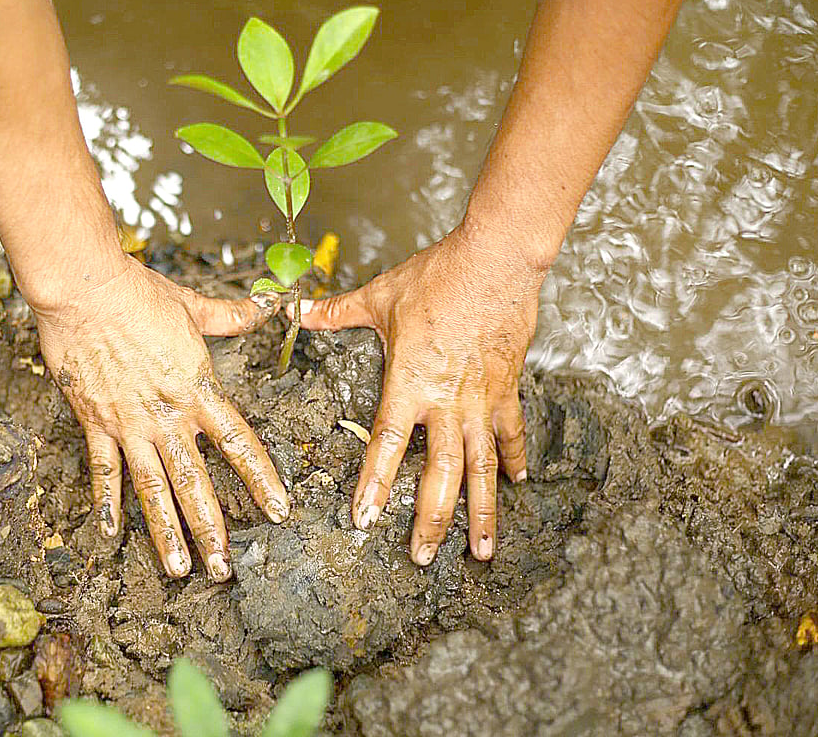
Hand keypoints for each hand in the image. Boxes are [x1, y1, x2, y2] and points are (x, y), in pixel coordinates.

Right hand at [32, 255, 288, 580]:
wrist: (84, 290)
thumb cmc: (139, 293)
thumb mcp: (192, 305)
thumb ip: (232, 316)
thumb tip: (268, 307)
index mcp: (198, 388)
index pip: (239, 443)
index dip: (261, 479)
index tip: (278, 511)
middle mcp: (167, 415)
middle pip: (195, 482)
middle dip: (212, 529)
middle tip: (225, 569)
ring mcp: (129, 423)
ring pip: (151, 489)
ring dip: (166, 532)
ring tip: (179, 569)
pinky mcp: (95, 422)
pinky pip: (103, 470)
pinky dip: (106, 503)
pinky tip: (111, 533)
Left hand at [300, 224, 543, 562]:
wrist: (497, 259)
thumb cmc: (438, 276)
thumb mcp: (381, 296)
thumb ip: (338, 312)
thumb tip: (300, 311)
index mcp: (409, 382)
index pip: (387, 444)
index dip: (375, 484)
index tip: (366, 519)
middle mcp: (446, 401)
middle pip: (439, 473)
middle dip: (430, 520)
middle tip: (422, 557)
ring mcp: (481, 399)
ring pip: (481, 468)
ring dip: (481, 511)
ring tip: (482, 550)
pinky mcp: (508, 387)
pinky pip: (510, 432)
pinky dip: (513, 458)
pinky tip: (516, 484)